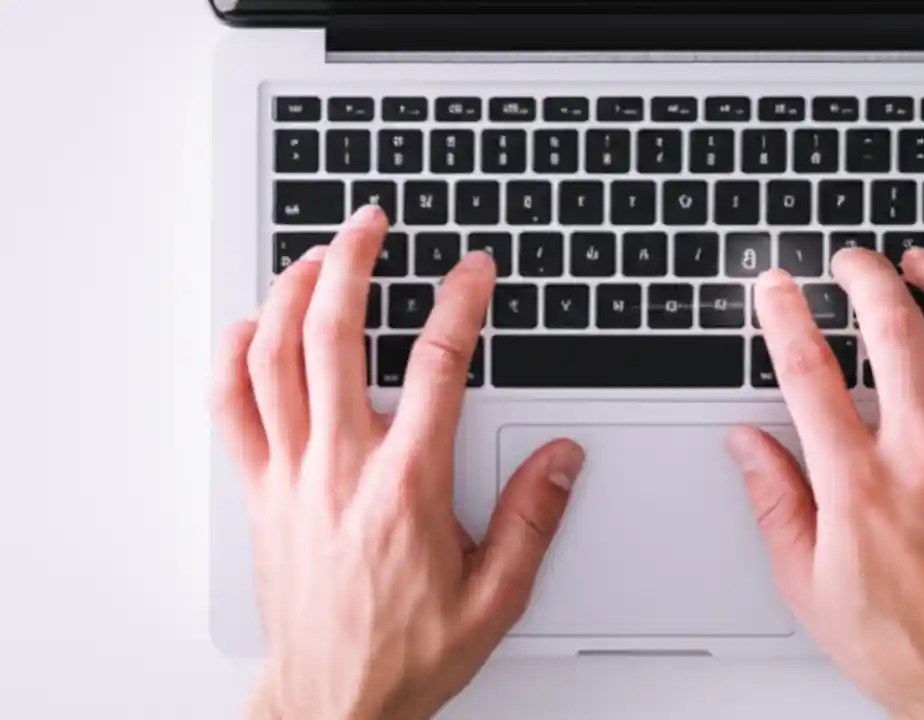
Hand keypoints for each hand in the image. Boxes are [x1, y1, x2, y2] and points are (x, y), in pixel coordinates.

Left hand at [213, 206, 583, 719]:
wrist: (333, 701)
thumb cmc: (406, 651)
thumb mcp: (496, 597)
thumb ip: (533, 519)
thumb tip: (561, 458)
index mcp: (407, 485)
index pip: (435, 367)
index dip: (459, 304)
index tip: (473, 270)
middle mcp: (341, 466)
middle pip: (334, 337)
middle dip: (351, 264)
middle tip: (369, 224)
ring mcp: (291, 475)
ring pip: (275, 359)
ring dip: (292, 294)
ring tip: (314, 254)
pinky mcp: (261, 491)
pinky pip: (231, 409)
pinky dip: (235, 357)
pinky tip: (250, 326)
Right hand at [731, 248, 923, 719]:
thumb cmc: (900, 644)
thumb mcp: (806, 582)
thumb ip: (774, 501)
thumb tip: (746, 444)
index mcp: (858, 487)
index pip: (810, 372)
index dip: (786, 314)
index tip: (777, 286)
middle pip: (896, 332)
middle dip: (867, 276)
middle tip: (852, 260)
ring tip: (922, 264)